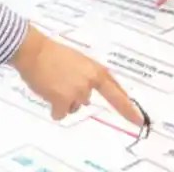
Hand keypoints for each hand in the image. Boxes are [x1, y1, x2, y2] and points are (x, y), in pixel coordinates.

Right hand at [10, 26, 143, 125]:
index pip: (117, 93)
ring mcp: (77, 92)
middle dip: (73, 95)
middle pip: (85, 100)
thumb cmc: (53, 54)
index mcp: (97, 72)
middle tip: (60, 79)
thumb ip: (87, 77)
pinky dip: (53, 108)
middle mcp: (90, 83)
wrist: (34, 51)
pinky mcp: (63, 101)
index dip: (128, 109)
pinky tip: (46, 92)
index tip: (140, 121)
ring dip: (62, 100)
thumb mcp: (79, 62)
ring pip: (72, 107)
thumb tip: (85, 98)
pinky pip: (60, 114)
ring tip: (51, 82)